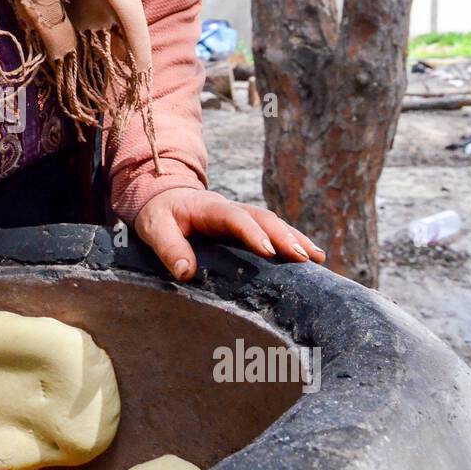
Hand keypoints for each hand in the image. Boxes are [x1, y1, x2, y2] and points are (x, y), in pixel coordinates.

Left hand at [133, 187, 324, 281]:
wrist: (161, 197)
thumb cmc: (158, 214)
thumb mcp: (154, 229)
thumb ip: (168, 248)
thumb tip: (186, 272)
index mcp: (208, 208)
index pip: (235, 218)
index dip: (253, 233)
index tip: (269, 252)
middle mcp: (230, 209)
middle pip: (263, 218)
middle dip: (285, 236)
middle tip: (303, 258)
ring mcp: (241, 216)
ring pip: (273, 223)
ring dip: (295, 238)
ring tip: (316, 258)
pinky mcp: (246, 226)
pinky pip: (272, 231)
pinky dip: (293, 241)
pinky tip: (312, 256)